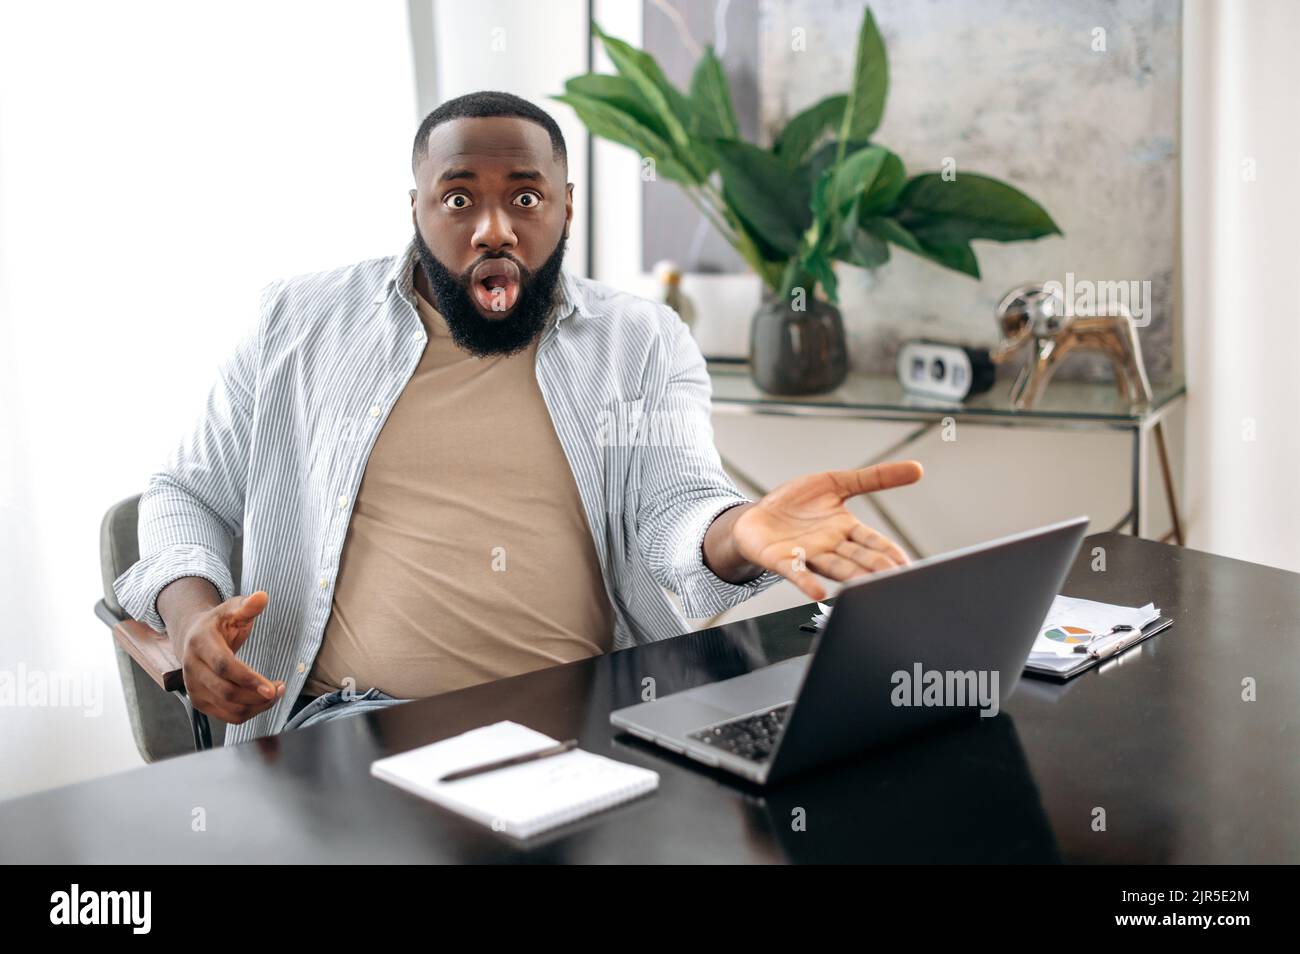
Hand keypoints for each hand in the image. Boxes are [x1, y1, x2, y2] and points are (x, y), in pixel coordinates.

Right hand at [178, 591, 283, 723]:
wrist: (193, 637)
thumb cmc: (219, 623)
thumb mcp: (232, 609)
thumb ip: (248, 606)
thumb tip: (262, 596)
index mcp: (200, 643)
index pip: (224, 667)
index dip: (248, 679)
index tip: (273, 687)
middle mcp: (191, 669)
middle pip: (227, 692)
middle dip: (258, 695)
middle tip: (280, 688)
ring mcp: (193, 688)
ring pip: (229, 709)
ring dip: (257, 706)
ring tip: (276, 693)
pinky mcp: (199, 701)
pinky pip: (227, 716)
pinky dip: (249, 713)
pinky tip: (263, 700)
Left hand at [732, 460, 923, 600]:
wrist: (757, 517)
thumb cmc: (796, 504)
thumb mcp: (837, 483)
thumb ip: (875, 478)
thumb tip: (917, 468)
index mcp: (845, 529)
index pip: (874, 542)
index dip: (890, 552)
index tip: (908, 565)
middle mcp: (830, 546)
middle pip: (859, 558)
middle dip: (877, 568)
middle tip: (895, 577)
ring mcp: (807, 555)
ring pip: (836, 567)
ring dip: (851, 576)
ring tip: (866, 585)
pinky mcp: (782, 560)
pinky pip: (797, 573)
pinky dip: (807, 582)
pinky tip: (818, 592)